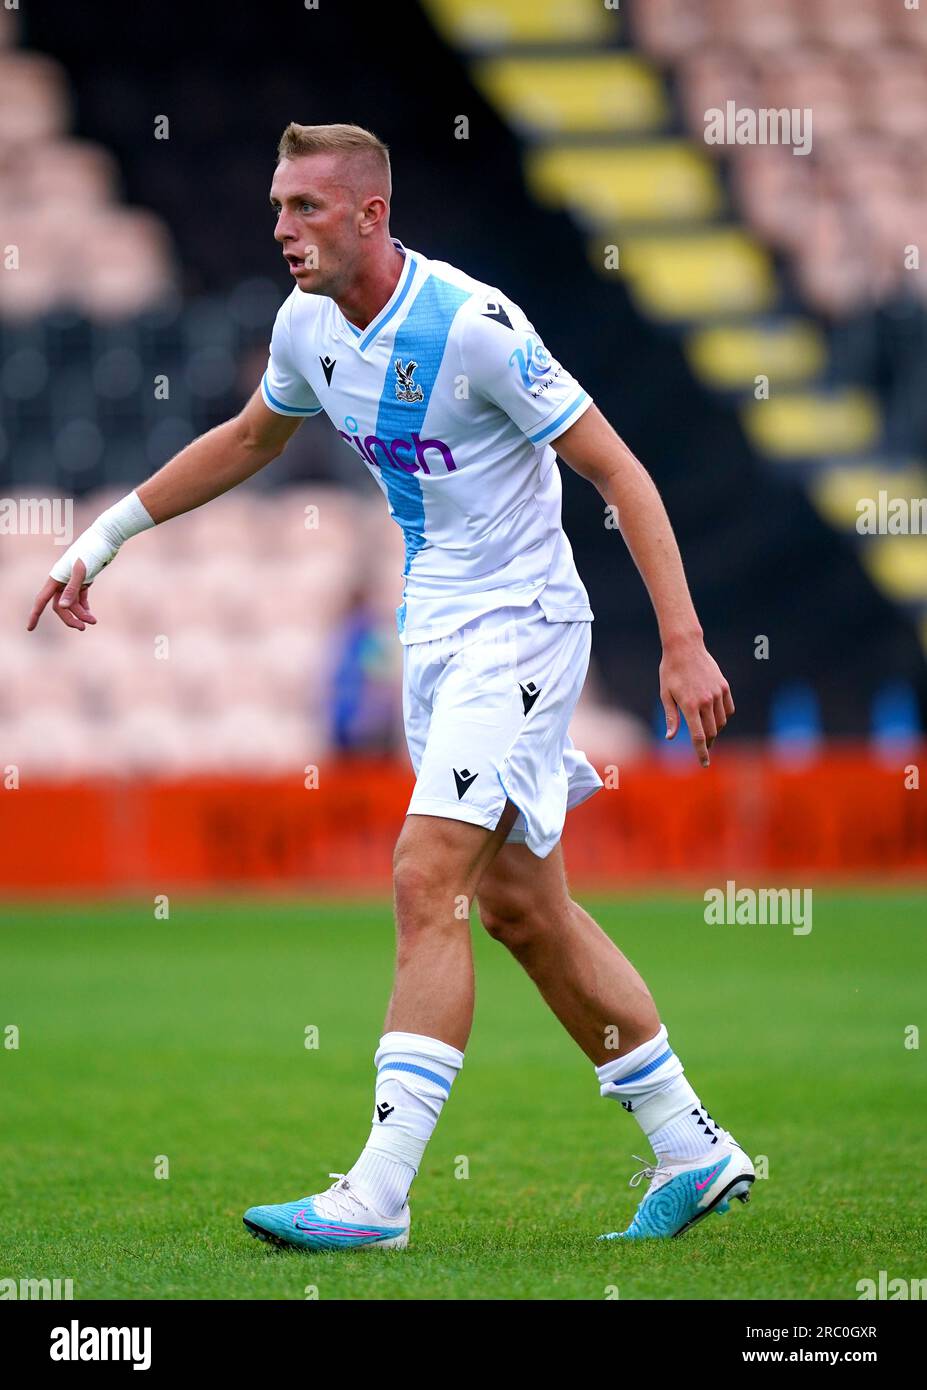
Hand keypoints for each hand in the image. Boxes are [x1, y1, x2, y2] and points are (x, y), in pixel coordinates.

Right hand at [27, 558, 96, 631]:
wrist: (104, 541)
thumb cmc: (91, 552)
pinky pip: (80, 600)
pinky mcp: (83, 582)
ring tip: (94, 621)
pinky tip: (91, 616)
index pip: (41, 600)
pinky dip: (85, 609)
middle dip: (70, 619)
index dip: (35, 614)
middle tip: (83, 628)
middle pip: (60, 607)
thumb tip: (62, 607)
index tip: (30, 628)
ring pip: (72, 605)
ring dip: (81, 614)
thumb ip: (72, 589)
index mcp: (55, 578)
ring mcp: (72, 582)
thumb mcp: (82, 571)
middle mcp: (61, 581)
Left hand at [660, 633, 733, 767]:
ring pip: (721, 722)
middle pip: (711, 732)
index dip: (701, 753)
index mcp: (689, 705)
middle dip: (707, 743)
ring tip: (707, 731)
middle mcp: (706, 701)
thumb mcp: (665, 694)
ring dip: (715, 730)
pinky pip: (729, 709)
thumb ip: (671, 717)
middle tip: (703, 748)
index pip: (698, 736)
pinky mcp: (724, 687)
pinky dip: (724, 717)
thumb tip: (671, 738)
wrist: (685, 647)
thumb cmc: (670, 671)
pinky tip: (715, 718)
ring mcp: (717, 694)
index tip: (704, 764)